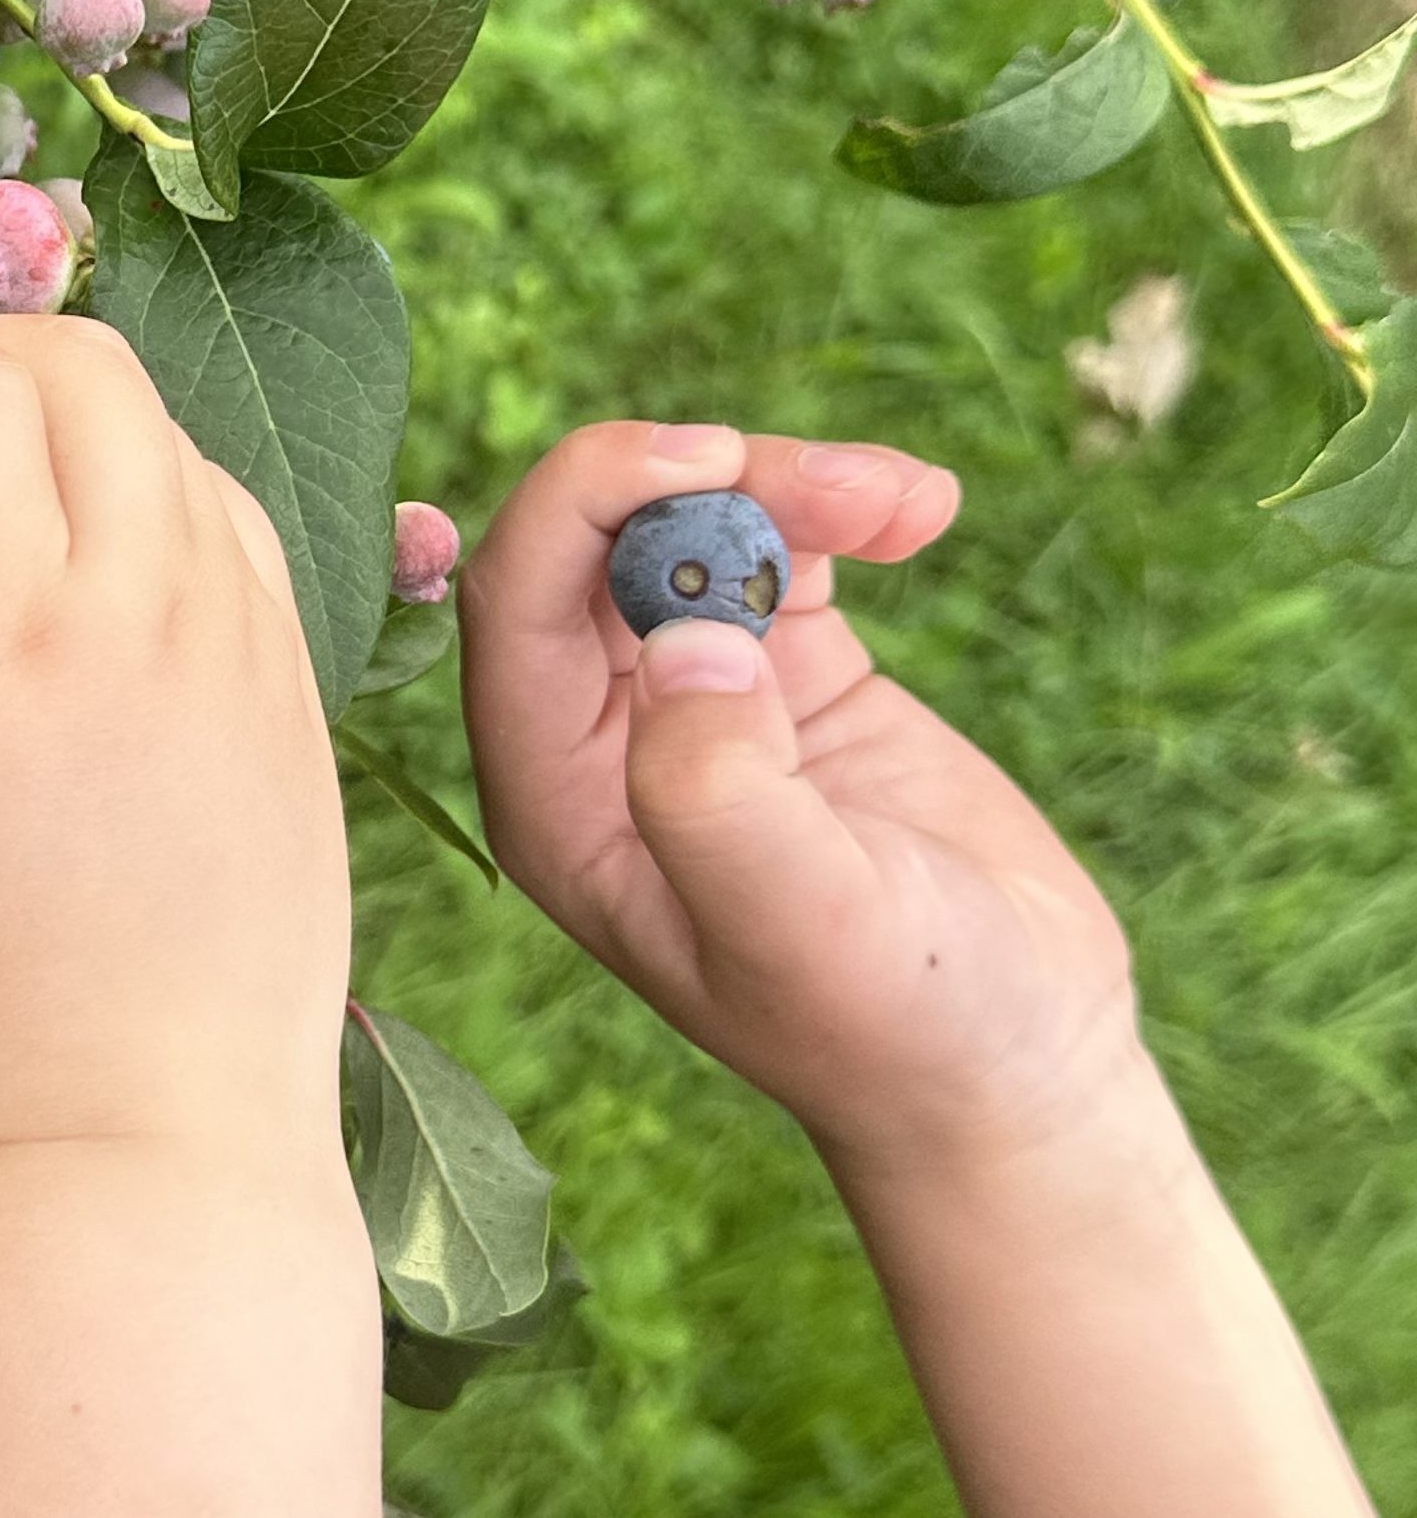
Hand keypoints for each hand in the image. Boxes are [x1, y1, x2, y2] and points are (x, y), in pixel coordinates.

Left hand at [459, 421, 1146, 1170]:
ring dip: (783, 483)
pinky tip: (923, 512)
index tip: (704, 459)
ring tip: (903, 501)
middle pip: (589, 544)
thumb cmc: (897, 1022)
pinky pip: (779, 548)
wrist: (1012, 1062)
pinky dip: (841, 506)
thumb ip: (718, 791)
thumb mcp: (802, 922)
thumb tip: (679, 639)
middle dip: (692, 479)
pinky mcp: (785, 677)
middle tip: (820, 482)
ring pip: (688, 528)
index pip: (509, 605)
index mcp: (555, 799)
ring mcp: (692, 701)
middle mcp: (599, 740)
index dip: (583, 502)